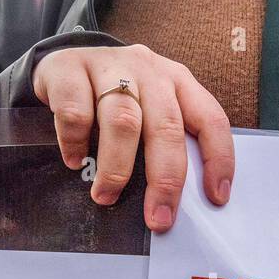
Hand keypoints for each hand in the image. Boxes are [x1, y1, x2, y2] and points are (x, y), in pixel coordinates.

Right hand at [32, 44, 233, 231]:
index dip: (217, 159)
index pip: (210, 119)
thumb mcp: (147, 108)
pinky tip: (74, 160)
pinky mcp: (68, 69)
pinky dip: (75, 144)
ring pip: (123, 122)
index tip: (216, 197)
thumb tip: (169, 200)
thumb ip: (163, 140)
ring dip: (116, 168)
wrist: (60, 60)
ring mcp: (109, 66)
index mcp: (178, 81)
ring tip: (105, 196)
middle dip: (165, 180)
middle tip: (158, 218)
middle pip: (166, 127)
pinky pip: (76, 113)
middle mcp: (149, 70)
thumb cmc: (113, 95)